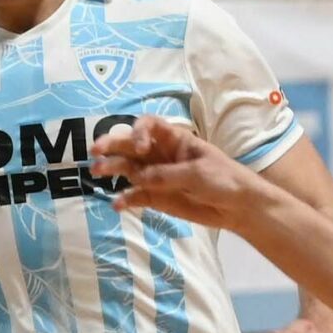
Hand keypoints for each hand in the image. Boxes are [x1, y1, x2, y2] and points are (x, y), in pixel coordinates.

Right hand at [89, 115, 254, 229]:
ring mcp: (157, 176)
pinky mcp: (157, 198)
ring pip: (128, 169)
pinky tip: (116, 204)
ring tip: (95, 173)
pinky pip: (135, 195)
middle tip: (95, 152)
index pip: (149, 125)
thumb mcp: (197, 173)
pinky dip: (125, 199)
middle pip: (131, 145)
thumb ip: (166, 175)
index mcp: (174, 139)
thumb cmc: (224, 179)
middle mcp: (161, 154)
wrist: (238, 207)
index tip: (140, 148)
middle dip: (112, 145)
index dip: (139, 132)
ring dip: (112, 169)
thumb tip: (138, 178)